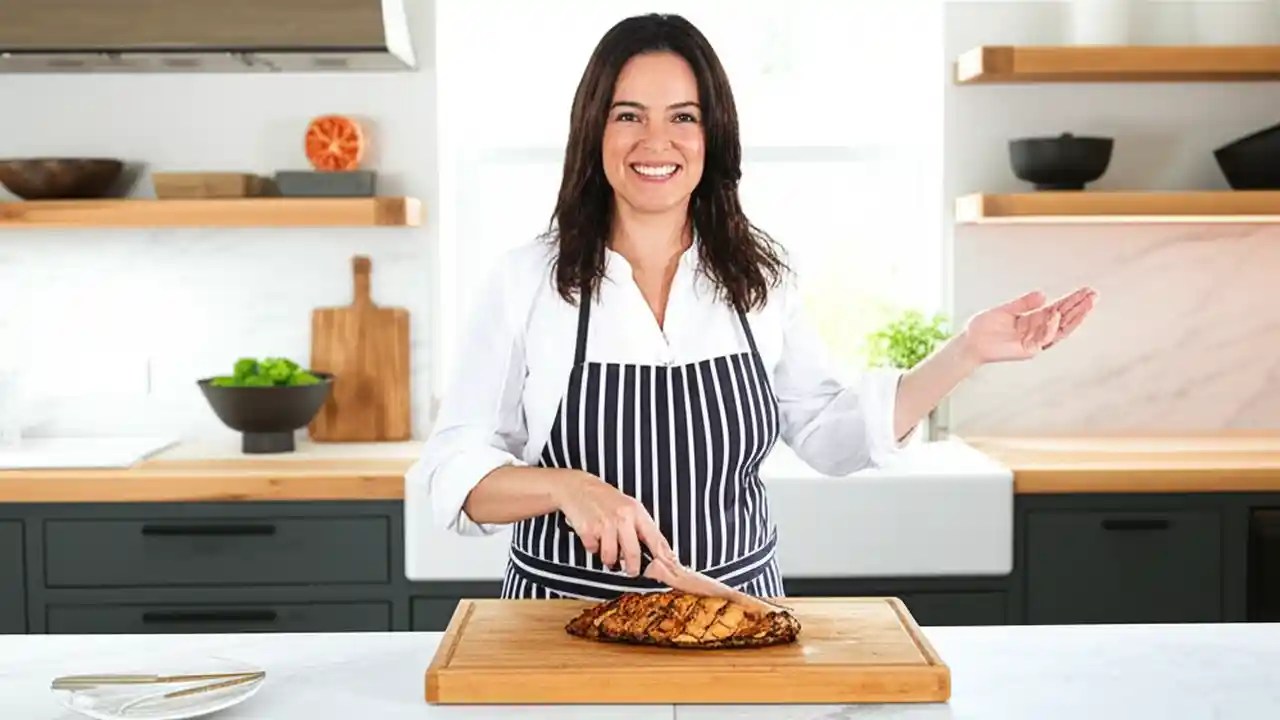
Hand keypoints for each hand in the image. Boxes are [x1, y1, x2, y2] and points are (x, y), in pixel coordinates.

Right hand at [554, 473, 676, 576]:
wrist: (577, 486)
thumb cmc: (605, 498)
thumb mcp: (629, 507)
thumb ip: (641, 528)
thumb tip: (654, 552)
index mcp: (637, 512)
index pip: (656, 539)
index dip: (663, 558)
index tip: (667, 570)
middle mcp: (623, 517)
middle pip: (633, 554)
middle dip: (632, 568)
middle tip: (631, 571)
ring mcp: (605, 524)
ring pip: (611, 557)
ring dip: (609, 559)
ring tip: (608, 548)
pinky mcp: (588, 529)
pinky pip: (594, 551)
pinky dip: (593, 548)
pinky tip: (594, 537)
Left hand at [961, 287, 1097, 363]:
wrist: (970, 341)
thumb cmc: (984, 327)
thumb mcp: (1006, 310)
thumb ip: (1024, 303)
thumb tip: (1043, 294)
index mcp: (1034, 319)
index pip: (1059, 308)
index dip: (1073, 300)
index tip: (1087, 291)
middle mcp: (1037, 330)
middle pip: (1064, 318)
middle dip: (1079, 308)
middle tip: (1094, 296)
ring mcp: (1034, 341)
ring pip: (1059, 329)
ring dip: (1073, 317)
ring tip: (1086, 304)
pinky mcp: (1028, 350)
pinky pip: (1043, 338)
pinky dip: (1050, 326)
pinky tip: (1057, 314)